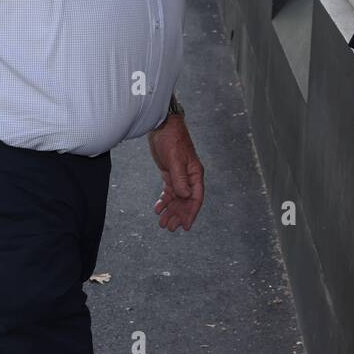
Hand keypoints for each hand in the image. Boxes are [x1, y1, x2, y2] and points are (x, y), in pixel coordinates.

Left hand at [149, 116, 204, 231]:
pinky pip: (169, 191)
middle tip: (169, 227)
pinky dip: (164, 200)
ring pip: (177, 198)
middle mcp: (189, 177)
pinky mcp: (170, 173)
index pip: (196, 198)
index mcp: (195, 174)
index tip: (186, 226)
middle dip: (178, 215)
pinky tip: (157, 208)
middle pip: (186, 201)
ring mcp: (180, 176)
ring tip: (162, 223)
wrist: (161, 126)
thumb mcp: (175, 159)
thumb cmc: (172, 139)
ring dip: (170, 211)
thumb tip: (185, 195)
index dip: (192, 213)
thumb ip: (180, 178)